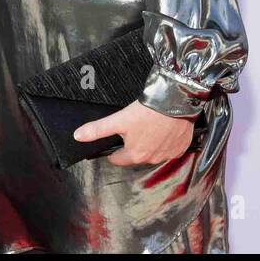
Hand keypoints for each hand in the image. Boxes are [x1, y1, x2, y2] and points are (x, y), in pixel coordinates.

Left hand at [73, 100, 196, 165]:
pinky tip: (166, 130)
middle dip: (134, 146)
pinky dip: (168, 142)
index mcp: (135, 155)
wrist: (175, 101)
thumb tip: (78, 136)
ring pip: (155, 152)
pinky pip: (172, 148)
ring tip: (151, 127)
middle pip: (137, 156)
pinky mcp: (181, 146)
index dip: (115, 150)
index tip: (117, 140)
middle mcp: (152, 158)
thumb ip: (98, 129)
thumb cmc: (148, 111)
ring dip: (152, 144)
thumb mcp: (119, 119)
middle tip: (135, 129)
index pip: (118, 159)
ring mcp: (168, 153)